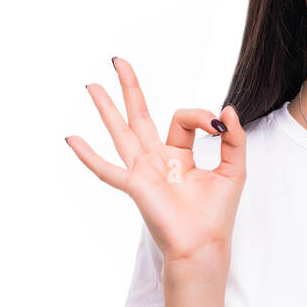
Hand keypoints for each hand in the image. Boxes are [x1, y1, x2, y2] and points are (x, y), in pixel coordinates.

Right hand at [65, 56, 246, 263]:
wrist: (205, 245)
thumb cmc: (217, 214)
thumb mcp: (234, 168)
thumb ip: (234, 139)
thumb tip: (227, 110)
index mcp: (178, 156)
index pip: (182, 119)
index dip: (202, 116)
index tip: (218, 127)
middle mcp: (157, 160)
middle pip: (139, 116)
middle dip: (130, 89)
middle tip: (118, 61)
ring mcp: (143, 172)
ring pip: (121, 133)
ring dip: (107, 109)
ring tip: (92, 86)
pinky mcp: (136, 186)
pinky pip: (108, 169)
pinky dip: (89, 156)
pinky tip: (71, 139)